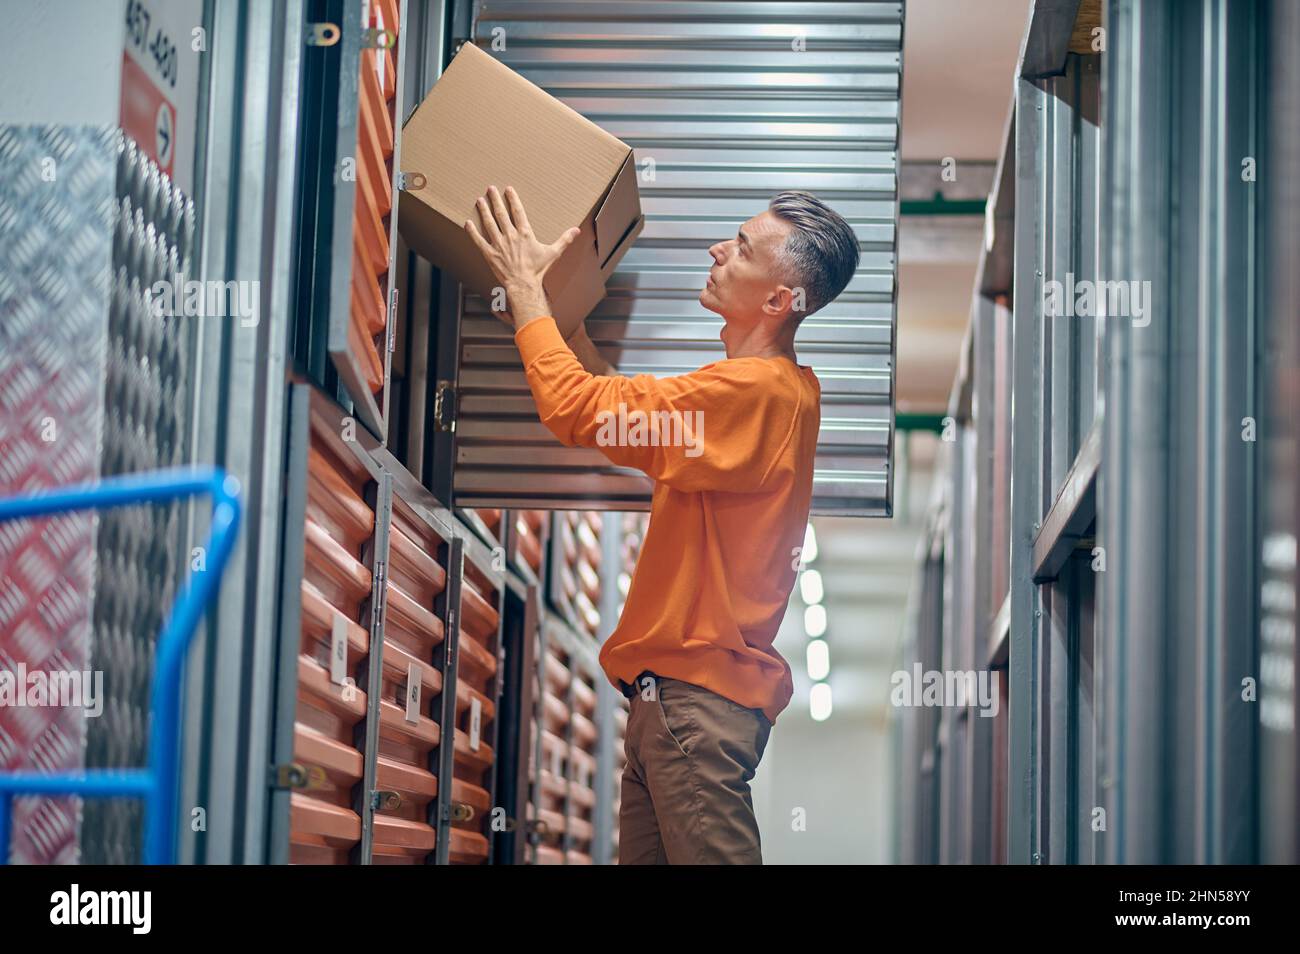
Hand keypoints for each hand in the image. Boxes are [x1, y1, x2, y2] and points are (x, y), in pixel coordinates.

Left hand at [464, 185, 580, 328]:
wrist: (523, 284)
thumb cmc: (538, 270)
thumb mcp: (553, 253)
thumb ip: (564, 240)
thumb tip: (577, 230)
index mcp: (524, 233)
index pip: (517, 211)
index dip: (512, 199)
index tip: (508, 189)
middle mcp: (510, 236)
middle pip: (500, 213)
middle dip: (495, 200)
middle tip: (490, 189)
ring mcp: (498, 244)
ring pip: (489, 223)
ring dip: (484, 211)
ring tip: (479, 200)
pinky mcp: (490, 254)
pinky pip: (479, 241)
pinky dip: (473, 232)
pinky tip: (468, 223)